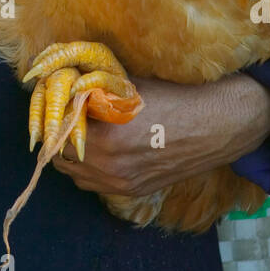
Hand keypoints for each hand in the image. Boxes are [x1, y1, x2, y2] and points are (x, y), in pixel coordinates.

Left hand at [52, 72, 269, 196]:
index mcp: (107, 139)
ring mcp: (121, 184)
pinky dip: (89, 168)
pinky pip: (94, 184)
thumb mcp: (129, 86)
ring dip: (72, 153)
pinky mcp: (132, 192)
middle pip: (60, 157)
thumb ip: (93, 88)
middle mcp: (110, 168)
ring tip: (83, 131)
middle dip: (60, 135)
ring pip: (75, 174)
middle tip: (67, 115)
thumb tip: (65, 78)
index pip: (57, 132)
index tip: (56, 101)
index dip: (54, 115)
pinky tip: (102, 148)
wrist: (215, 126)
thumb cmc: (173, 98)